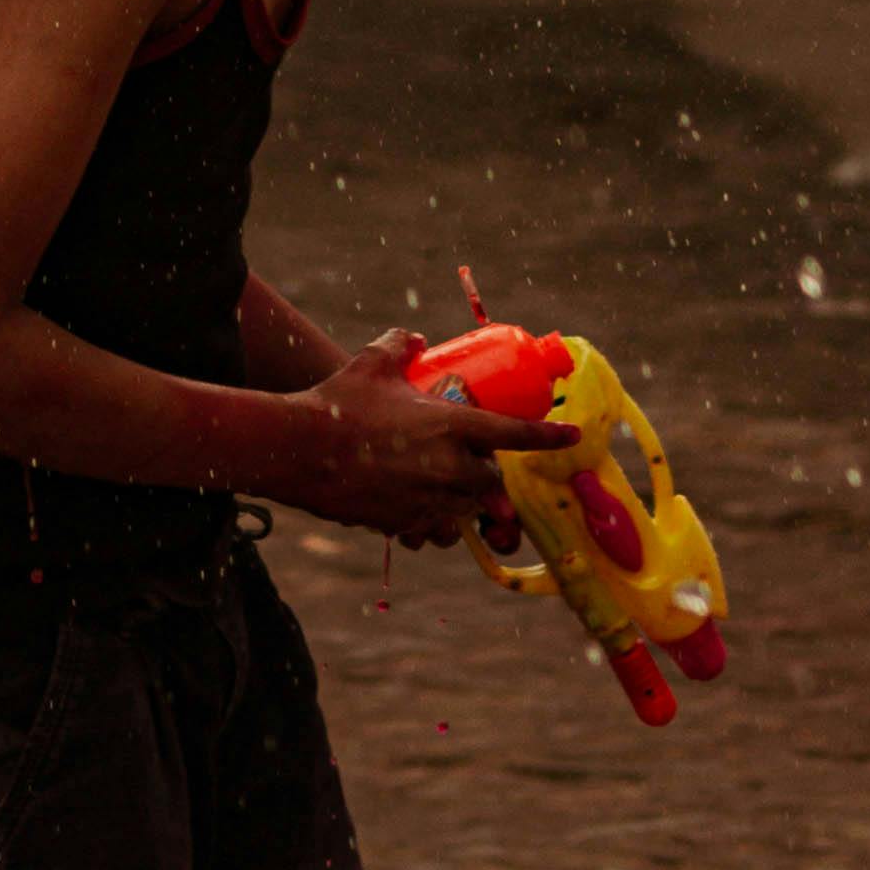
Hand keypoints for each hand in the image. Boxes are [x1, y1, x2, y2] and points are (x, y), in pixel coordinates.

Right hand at [274, 331, 575, 547]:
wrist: (297, 451)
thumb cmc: (338, 403)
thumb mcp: (373, 363)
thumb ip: (401, 346)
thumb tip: (415, 339)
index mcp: (452, 425)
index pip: (515, 432)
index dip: (548, 434)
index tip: (572, 434)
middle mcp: (448, 467)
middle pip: (490, 478)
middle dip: (487, 471)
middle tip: (471, 458)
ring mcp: (427, 500)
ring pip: (465, 509)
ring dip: (463, 500)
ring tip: (443, 486)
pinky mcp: (403, 523)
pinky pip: (433, 530)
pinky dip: (432, 523)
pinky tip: (416, 509)